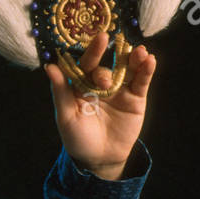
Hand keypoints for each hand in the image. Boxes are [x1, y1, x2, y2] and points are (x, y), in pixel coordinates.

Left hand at [44, 32, 155, 178]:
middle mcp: (101, 83)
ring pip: (127, 69)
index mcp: (82, 84)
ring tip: (140, 52)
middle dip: (110, 57)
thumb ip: (60, 91)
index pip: (87, 64)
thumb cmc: (77, 138)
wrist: (100, 159)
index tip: (100, 39)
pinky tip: (150, 61)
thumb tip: (49, 66)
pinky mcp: (135, 99)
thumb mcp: (66, 116)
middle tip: (111, 51)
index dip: (93, 52)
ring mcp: (119, 90)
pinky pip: (141, 82)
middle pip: (107, 65)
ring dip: (133, 58)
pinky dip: (146, 71)